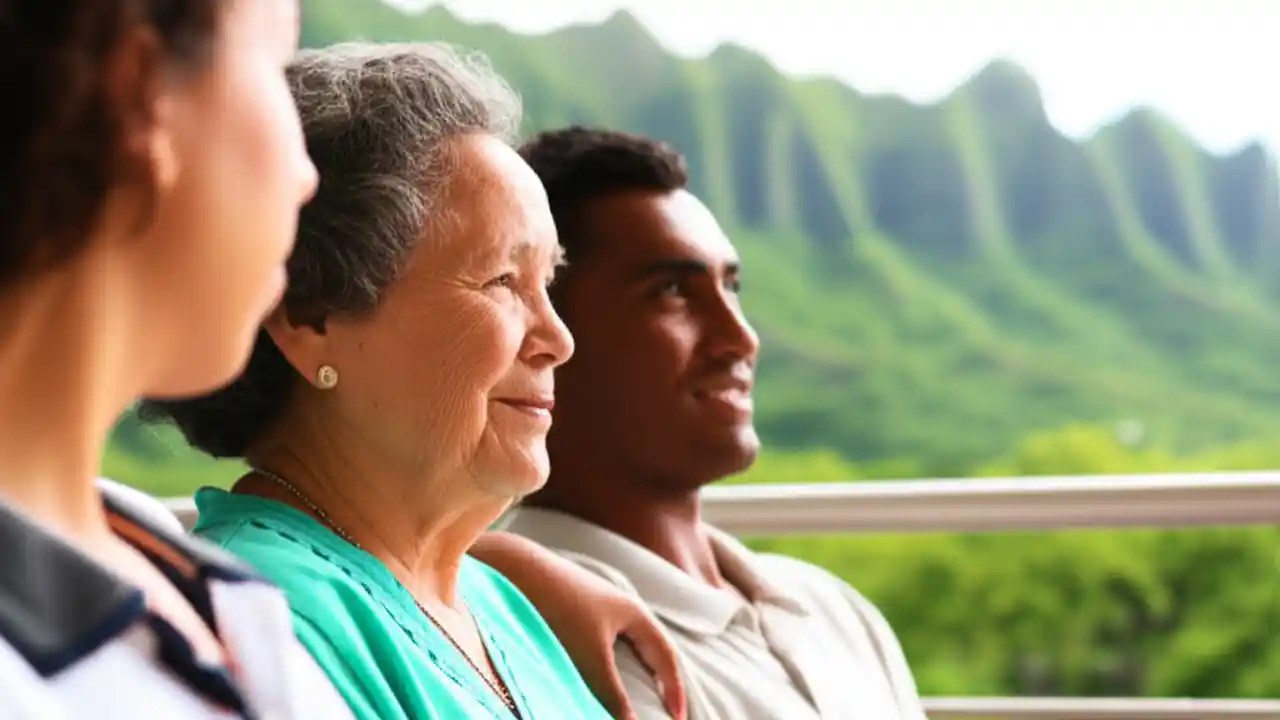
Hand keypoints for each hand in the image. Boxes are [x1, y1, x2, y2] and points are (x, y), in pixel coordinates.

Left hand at [470, 532, 686, 718]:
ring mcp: (597, 603)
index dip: (675, 688)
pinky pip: (606, 638)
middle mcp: (621, 605)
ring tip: (640, 691)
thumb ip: (613, 694)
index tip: (678, 717)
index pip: (666, 655)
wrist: (517, 569)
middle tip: (668, 705)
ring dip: (638, 667)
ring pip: (627, 641)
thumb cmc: (560, 608)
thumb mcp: (590, 658)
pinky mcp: (575, 606)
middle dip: (662, 676)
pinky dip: (613, 659)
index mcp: (634, 613)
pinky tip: (599, 668)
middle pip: (652, 645)